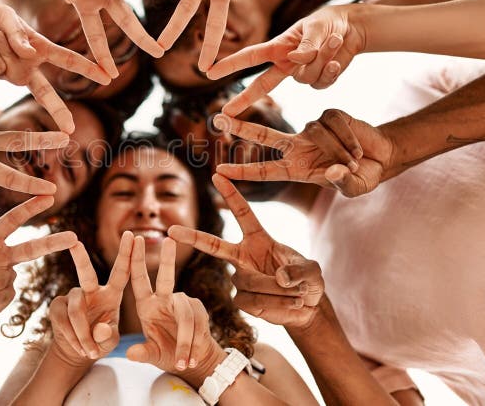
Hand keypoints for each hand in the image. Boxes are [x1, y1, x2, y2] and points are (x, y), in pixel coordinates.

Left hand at [0, 0, 109, 132]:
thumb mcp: (3, 15)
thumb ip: (18, 33)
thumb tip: (28, 53)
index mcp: (36, 46)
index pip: (65, 59)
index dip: (86, 67)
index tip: (106, 76)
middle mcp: (25, 63)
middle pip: (45, 91)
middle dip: (57, 110)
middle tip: (70, 130)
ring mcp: (6, 71)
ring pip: (15, 68)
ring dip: (3, 45)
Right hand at [49, 232, 133, 365]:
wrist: (77, 350)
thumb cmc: (99, 341)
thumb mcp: (109, 342)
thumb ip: (107, 336)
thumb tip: (100, 328)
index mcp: (112, 294)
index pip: (121, 273)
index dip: (127, 255)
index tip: (132, 234)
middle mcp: (91, 290)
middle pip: (85, 273)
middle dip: (80, 258)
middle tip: (76, 243)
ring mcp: (72, 296)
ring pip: (76, 310)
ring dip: (83, 334)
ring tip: (90, 352)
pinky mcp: (57, 305)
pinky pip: (64, 320)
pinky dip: (73, 338)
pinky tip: (79, 348)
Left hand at [127, 237, 223, 382]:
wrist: (192, 361)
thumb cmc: (167, 354)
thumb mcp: (152, 355)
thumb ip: (142, 353)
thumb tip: (130, 354)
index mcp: (146, 306)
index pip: (139, 280)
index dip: (136, 261)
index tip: (134, 238)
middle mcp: (164, 300)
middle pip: (166, 278)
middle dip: (167, 259)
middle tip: (168, 239)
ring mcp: (183, 303)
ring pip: (185, 316)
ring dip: (184, 341)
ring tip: (182, 363)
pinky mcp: (199, 309)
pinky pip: (198, 324)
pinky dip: (194, 344)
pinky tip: (191, 358)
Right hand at [169, 175, 323, 329]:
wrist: (307, 309)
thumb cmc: (308, 282)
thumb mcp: (312, 272)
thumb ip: (298, 271)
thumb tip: (279, 278)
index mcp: (260, 239)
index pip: (243, 213)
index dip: (231, 195)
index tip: (217, 175)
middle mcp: (244, 256)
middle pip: (214, 245)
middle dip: (192, 237)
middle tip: (171, 230)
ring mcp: (240, 279)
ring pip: (248, 283)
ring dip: (277, 292)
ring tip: (298, 295)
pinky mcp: (242, 300)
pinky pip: (253, 303)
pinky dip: (277, 306)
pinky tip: (289, 306)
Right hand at [206, 5, 365, 113]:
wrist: (352, 29)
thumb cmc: (328, 22)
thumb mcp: (316, 28)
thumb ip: (307, 45)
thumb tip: (296, 60)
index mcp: (278, 47)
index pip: (250, 57)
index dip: (230, 64)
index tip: (210, 71)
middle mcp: (285, 63)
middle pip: (261, 85)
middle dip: (243, 99)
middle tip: (225, 112)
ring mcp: (301, 74)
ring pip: (305, 78)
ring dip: (322, 59)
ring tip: (334, 39)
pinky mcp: (318, 81)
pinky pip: (321, 84)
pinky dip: (331, 70)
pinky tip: (338, 59)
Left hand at [212, 109, 394, 196]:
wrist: (382, 157)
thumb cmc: (362, 176)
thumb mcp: (353, 188)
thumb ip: (344, 184)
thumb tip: (333, 173)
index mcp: (296, 168)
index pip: (263, 170)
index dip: (242, 171)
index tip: (219, 172)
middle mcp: (298, 146)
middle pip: (265, 135)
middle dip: (242, 127)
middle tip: (218, 119)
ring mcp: (313, 128)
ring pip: (316, 132)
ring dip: (337, 150)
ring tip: (355, 162)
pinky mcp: (329, 114)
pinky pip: (333, 123)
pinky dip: (347, 138)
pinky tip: (359, 149)